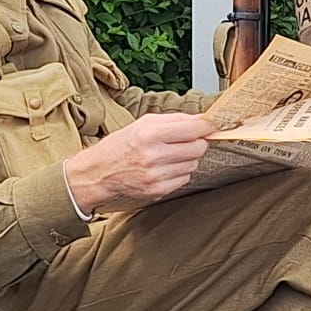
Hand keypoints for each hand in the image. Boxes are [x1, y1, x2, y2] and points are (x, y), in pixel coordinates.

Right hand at [65, 112, 216, 212]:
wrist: (100, 171)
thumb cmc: (123, 144)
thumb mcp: (145, 123)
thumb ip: (176, 119)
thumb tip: (203, 119)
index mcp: (150, 134)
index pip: (192, 129)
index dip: (206, 126)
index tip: (209, 126)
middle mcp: (153, 156)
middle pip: (198, 148)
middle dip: (198, 142)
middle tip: (188, 140)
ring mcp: (156, 176)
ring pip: (193, 164)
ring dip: (188, 158)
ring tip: (171, 154)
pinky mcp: (158, 191)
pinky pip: (184, 178)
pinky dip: (180, 172)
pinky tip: (166, 167)